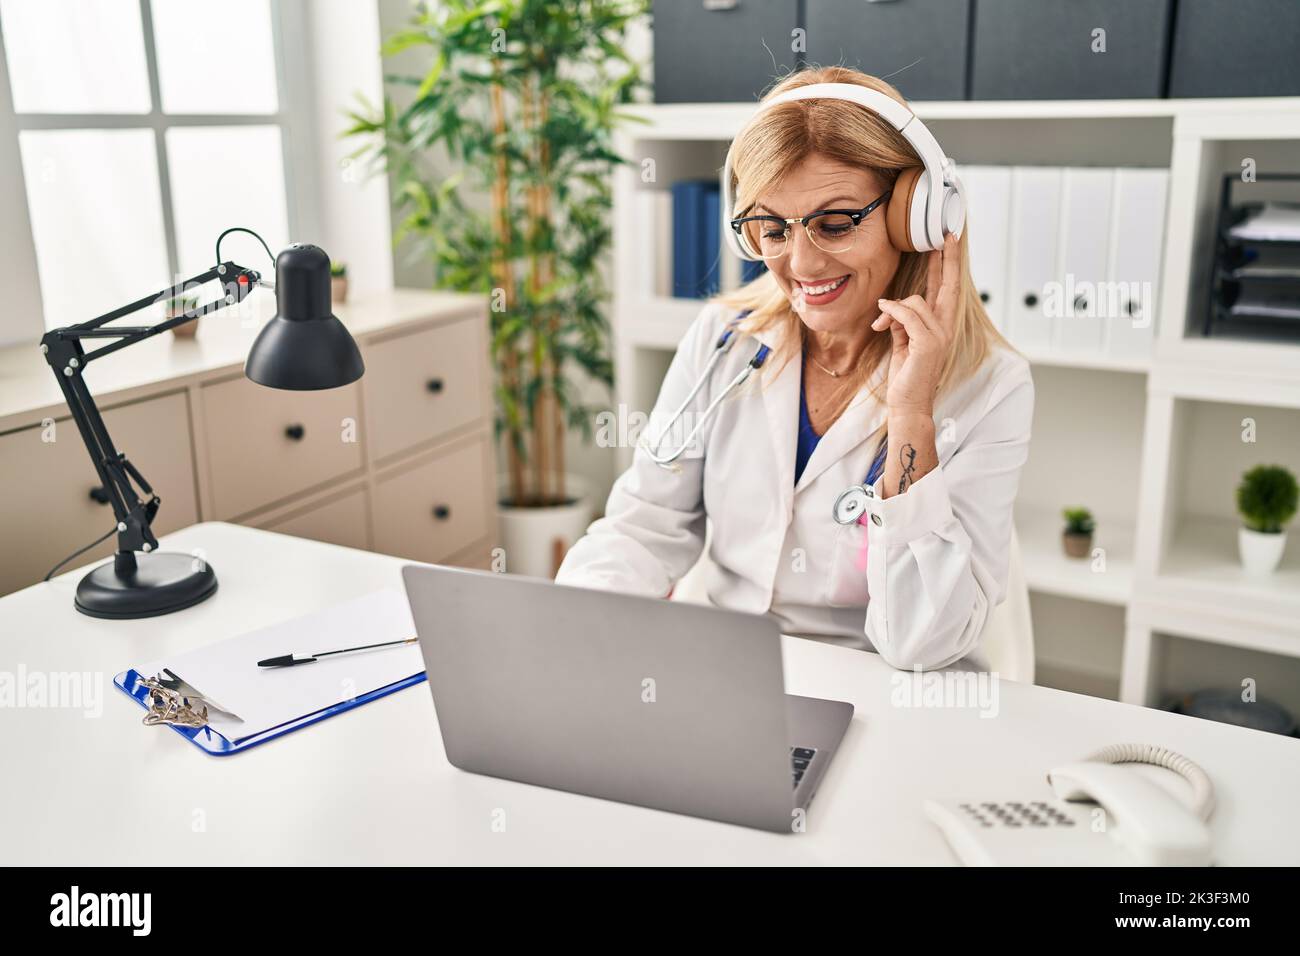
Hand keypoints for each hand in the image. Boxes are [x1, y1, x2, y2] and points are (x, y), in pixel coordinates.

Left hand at [871, 232, 959, 417]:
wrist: (907, 403)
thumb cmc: (907, 375)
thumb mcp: (903, 342)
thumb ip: (901, 322)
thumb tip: (891, 306)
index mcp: (941, 325)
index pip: (947, 288)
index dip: (947, 264)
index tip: (947, 241)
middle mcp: (945, 327)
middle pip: (948, 284)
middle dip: (945, 258)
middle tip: (944, 234)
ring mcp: (940, 335)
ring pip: (915, 301)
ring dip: (892, 311)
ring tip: (881, 327)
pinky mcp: (928, 343)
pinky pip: (905, 314)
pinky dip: (890, 314)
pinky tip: (880, 324)